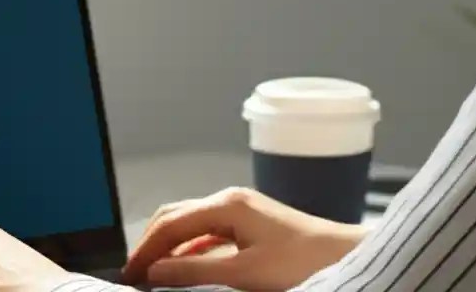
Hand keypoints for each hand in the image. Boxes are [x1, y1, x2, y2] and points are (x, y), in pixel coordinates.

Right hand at [123, 187, 367, 290]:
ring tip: (153, 273)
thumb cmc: (302, 263)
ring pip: (191, 224)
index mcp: (226, 204)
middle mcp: (230, 200)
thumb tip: (155, 273)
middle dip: (151, 243)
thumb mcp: (243, 273)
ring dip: (169, 246)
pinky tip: (184, 269)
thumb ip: (195, 272)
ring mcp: (242, 210)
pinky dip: (189, 249)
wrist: (347, 258)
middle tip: (134, 274)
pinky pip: (208, 233)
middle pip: (175, 216)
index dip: (145, 249)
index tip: (128, 275)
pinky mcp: (252, 225)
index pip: (170, 223)